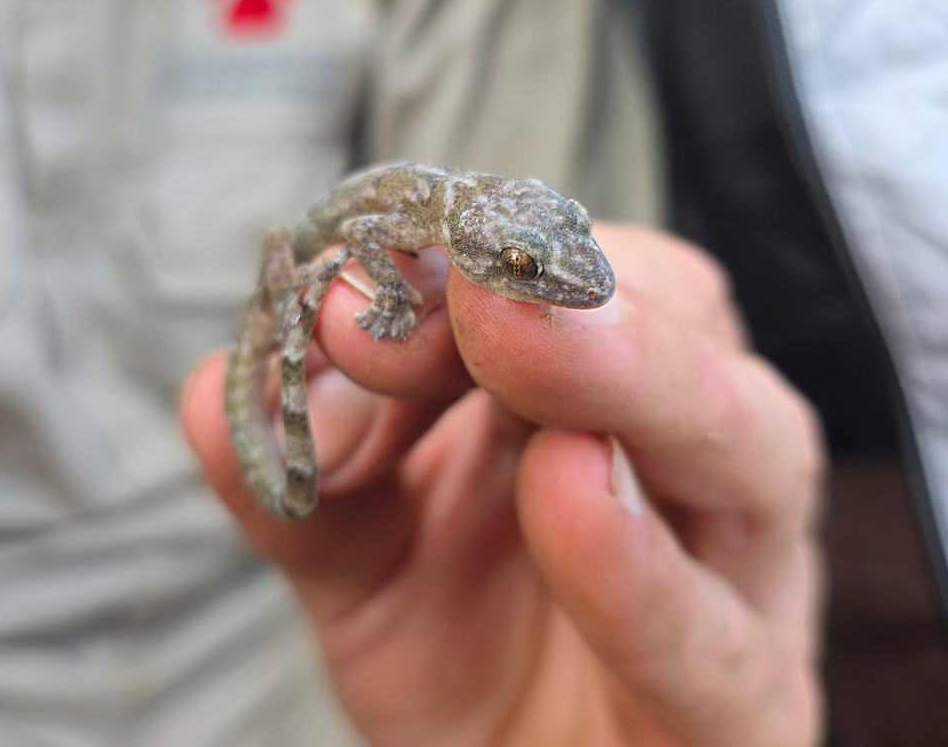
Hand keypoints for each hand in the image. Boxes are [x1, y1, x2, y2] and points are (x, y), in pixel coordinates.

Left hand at [181, 223, 824, 746]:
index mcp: (600, 399)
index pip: (572, 280)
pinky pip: (716, 638)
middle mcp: (690, 462)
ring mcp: (737, 580)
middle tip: (458, 281)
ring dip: (632, 378)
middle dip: (559, 293)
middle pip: (684, 325)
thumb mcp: (364, 556)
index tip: (362, 278)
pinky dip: (636, 566)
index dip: (473, 262)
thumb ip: (309, 479)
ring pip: (750, 446)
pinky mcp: (745, 706)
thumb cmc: (458, 655)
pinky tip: (567, 491)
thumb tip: (214, 396)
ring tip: (512, 336)